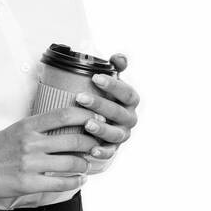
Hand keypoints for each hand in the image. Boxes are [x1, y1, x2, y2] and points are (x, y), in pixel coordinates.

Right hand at [0, 105, 102, 200]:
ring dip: (85, 164)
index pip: (64, 115)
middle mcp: (30, 142)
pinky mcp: (28, 183)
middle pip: (74, 140)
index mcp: (28, 125)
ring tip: (87, 164)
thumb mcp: (16, 129)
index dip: (86, 116)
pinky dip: (75, 182)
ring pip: (71, 163)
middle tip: (98, 145)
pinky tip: (79, 180)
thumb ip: (39, 126)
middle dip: (92, 143)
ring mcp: (30, 164)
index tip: (96, 119)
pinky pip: (60, 183)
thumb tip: (67, 121)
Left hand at [72, 53, 139, 173]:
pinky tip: (91, 150)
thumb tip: (119, 57)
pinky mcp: (113, 149)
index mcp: (130, 101)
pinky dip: (102, 152)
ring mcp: (122, 134)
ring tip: (87, 124)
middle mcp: (129, 118)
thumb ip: (116, 69)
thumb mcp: (112, 84)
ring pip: (116, 134)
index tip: (95, 77)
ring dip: (102, 129)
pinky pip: (110, 153)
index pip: (126, 92)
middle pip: (119, 112)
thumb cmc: (107, 99)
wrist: (103, 125)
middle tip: (80, 97)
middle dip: (100, 104)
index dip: (113, 85)